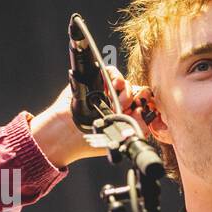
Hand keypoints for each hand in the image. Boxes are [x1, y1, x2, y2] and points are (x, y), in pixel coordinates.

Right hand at [28, 66, 157, 168]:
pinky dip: (115, 76)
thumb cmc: (86, 139)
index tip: (142, 110)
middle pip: (137, 93)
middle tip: (128, 106)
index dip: (145, 106)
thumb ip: (135, 127)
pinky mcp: (96, 81)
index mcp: (124, 117)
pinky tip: (114, 85)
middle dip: (137, 98)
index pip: (143, 107)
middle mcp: (117, 103)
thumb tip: (146, 115)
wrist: (65, 133)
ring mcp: (107, 92)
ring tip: (120, 98)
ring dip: (126, 89)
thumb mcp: (115, 137)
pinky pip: (111, 72)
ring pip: (126, 83)